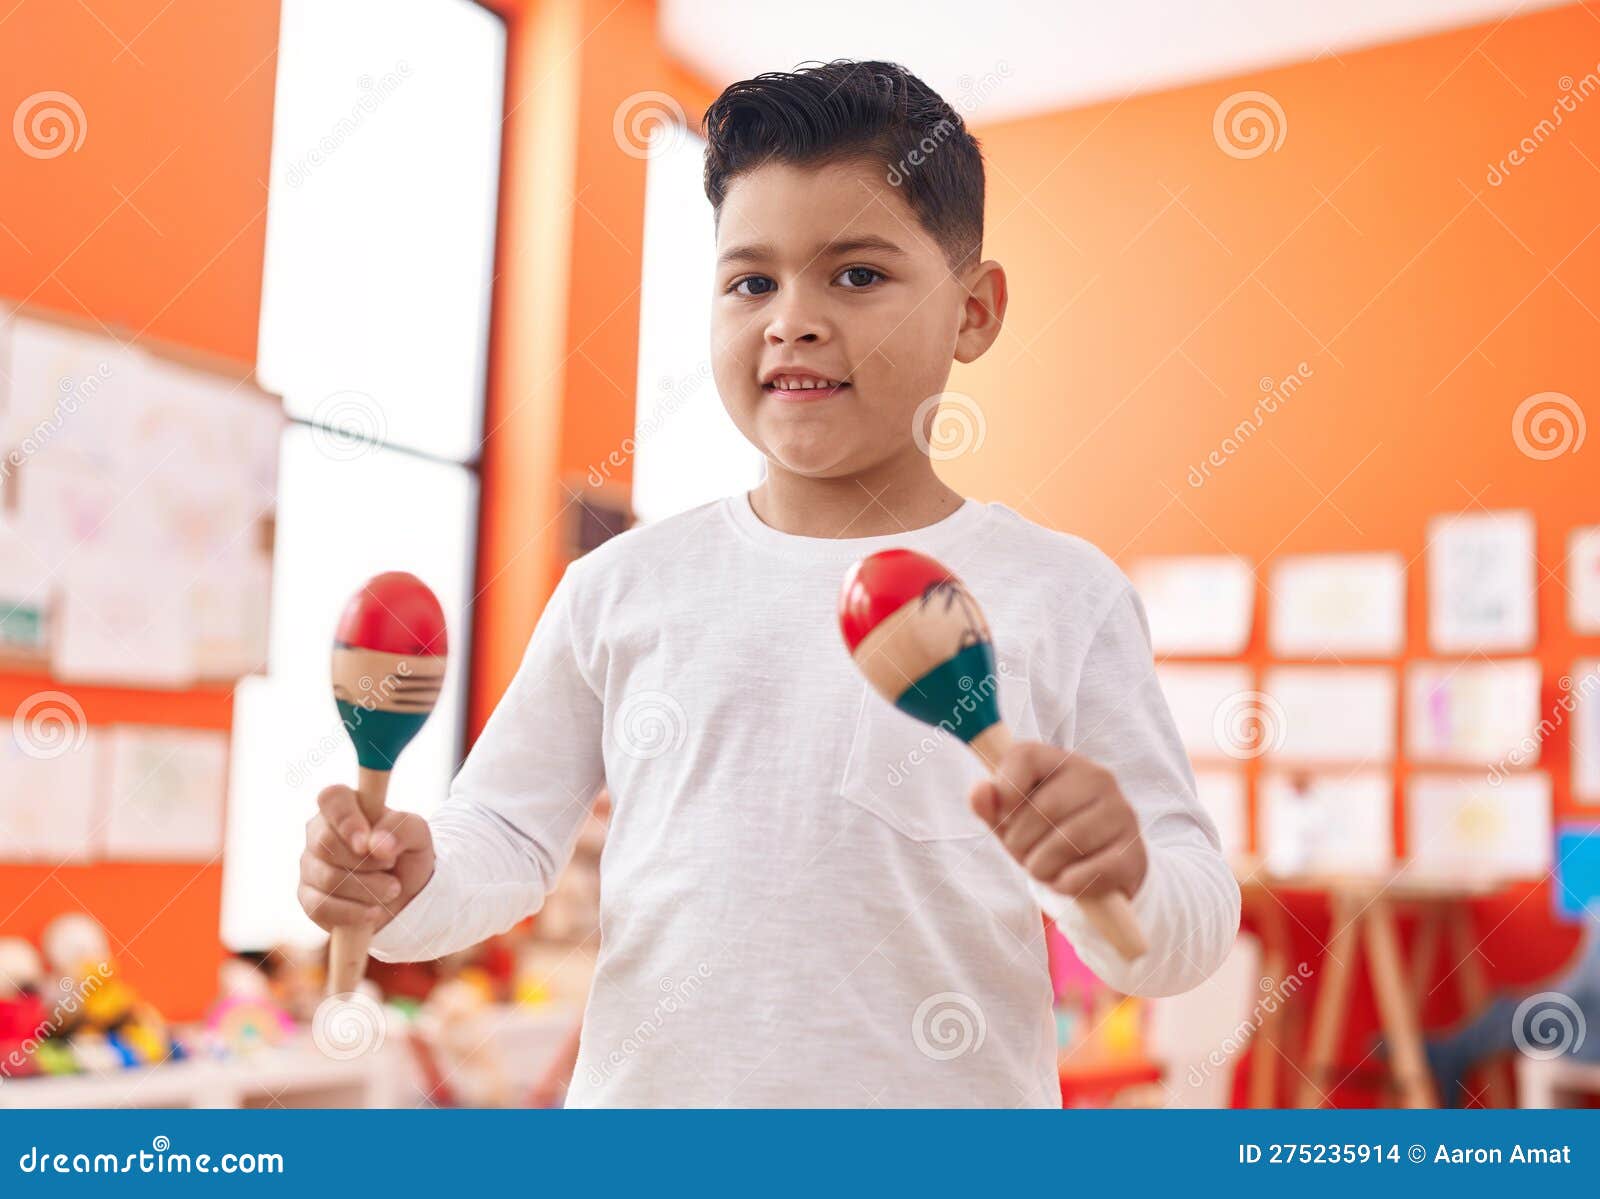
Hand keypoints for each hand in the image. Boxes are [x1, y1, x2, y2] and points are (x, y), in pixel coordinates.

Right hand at [298, 785, 435, 933]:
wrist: (406, 896)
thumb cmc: (406, 855)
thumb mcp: (418, 835)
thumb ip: (401, 828)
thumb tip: (376, 843)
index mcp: (345, 806)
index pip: (332, 798)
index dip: (346, 820)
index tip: (366, 843)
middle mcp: (319, 832)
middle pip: (326, 844)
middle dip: (366, 862)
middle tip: (392, 865)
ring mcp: (310, 865)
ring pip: (327, 878)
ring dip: (367, 889)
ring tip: (392, 889)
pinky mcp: (308, 898)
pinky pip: (321, 907)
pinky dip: (353, 913)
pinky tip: (374, 912)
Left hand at [968, 741, 1146, 900]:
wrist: (1100, 868)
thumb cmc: (1046, 836)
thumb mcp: (1012, 819)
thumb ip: (990, 804)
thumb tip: (980, 792)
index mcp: (1062, 760)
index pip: (1024, 756)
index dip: (1003, 789)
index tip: (1004, 814)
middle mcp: (1097, 777)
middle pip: (1044, 807)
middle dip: (1019, 841)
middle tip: (1021, 853)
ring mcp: (1121, 813)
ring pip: (1068, 842)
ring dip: (1040, 867)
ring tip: (1040, 868)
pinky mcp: (1132, 852)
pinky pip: (1089, 872)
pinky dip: (1066, 884)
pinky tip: (1064, 880)